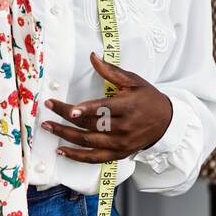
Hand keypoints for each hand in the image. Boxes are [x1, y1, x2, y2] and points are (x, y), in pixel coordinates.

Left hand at [42, 52, 172, 163]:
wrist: (167, 123)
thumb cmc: (148, 99)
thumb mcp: (133, 81)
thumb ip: (111, 71)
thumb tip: (93, 57)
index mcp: (128, 107)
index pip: (103, 109)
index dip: (86, 110)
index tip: (70, 110)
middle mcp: (123, 127)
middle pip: (90, 124)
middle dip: (66, 117)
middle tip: (49, 108)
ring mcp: (120, 143)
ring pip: (88, 142)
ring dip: (66, 135)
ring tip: (48, 127)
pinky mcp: (118, 154)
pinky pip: (94, 158)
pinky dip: (77, 156)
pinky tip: (61, 150)